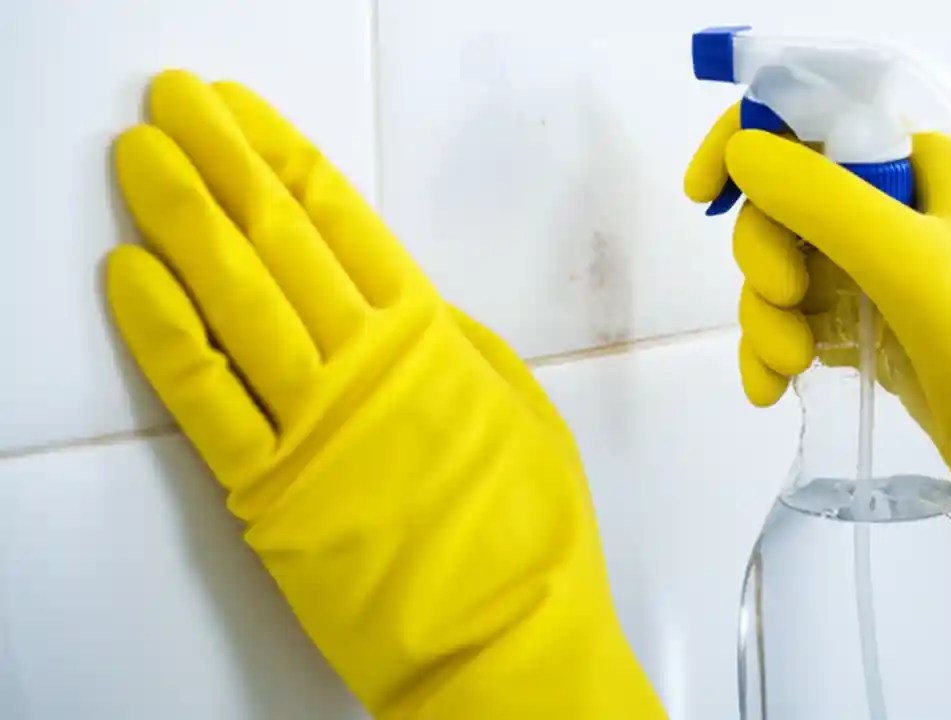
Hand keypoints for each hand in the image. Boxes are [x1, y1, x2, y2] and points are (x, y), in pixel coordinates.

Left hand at [107, 70, 661, 717]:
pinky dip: (164, 333)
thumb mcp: (524, 411)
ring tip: (141, 156)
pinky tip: (130, 273)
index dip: (285, 160)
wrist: (506, 640)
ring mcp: (314, 425)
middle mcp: (367, 363)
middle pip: (279, 242)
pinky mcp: (269, 491)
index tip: (241, 115)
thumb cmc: (533, 532)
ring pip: (235, 302)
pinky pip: (204, 399)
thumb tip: (413, 304)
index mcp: (434, 339)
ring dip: (181, 220)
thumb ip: (463, 349)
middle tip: (173, 102)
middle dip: (220, 161)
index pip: (343, 226)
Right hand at [684, 105, 950, 505]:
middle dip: (764, 261)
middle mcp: (899, 209)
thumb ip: (819, 199)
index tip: (703, 194)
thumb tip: (743, 154)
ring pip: (784, 273)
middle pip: (784, 209)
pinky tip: (771, 390)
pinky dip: (774, 353)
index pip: (812, 127)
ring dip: (766, 317)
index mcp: (919, 166)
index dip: (748, 149)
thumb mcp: (908, 258)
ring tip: (787, 365)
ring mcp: (884, 273)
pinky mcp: (873, 329)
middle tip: (783, 302)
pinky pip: (799, 323)